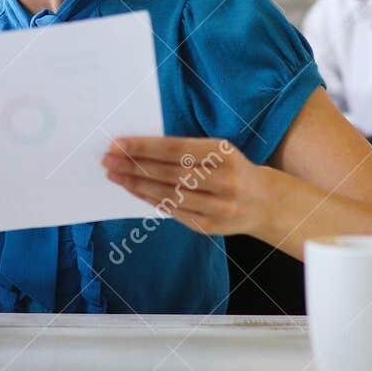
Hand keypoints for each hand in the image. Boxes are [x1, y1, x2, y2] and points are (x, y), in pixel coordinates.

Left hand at [102, 137, 272, 235]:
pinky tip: (132, 189)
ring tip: (114, 174)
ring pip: (168, 194)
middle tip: (108, 159)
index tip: (118, 143)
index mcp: (225, 154)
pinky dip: (149, 199)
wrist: (264, 203)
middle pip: (169, 173)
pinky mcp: (209, 226)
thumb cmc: (232, 169)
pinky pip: (172, 211)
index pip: (176, 149)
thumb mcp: (219, 151)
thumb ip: (186, 150)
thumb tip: (138, 147)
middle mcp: (223, 181)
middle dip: (134, 165)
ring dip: (136, 184)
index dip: (144, 147)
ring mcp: (218, 207)